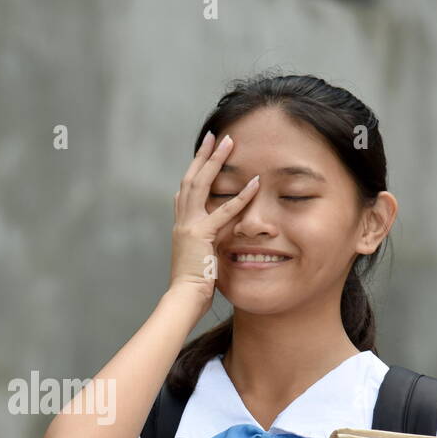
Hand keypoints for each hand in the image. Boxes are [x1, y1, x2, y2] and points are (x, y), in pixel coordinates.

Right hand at [168, 132, 258, 315]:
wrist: (182, 300)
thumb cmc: (192, 289)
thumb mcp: (199, 260)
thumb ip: (206, 246)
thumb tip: (214, 244)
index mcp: (181, 227)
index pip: (185, 192)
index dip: (194, 171)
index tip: (202, 155)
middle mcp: (182, 222)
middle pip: (190, 179)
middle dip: (202, 156)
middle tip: (214, 136)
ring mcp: (189, 226)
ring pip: (200, 184)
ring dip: (215, 161)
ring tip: (228, 142)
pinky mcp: (201, 236)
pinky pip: (224, 212)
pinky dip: (241, 196)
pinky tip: (255, 183)